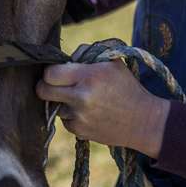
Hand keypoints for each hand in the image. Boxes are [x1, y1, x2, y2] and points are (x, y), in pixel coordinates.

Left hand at [36, 61, 169, 157]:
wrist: (143, 121)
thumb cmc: (128, 87)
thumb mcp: (113, 63)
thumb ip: (88, 54)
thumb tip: (67, 57)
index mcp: (89, 76)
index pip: (50, 73)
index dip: (50, 71)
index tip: (56, 72)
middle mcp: (81, 97)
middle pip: (43, 91)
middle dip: (45, 86)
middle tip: (53, 84)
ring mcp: (79, 117)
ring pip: (54, 106)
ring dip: (62, 102)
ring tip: (80, 99)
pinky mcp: (80, 132)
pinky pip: (65, 121)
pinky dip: (72, 116)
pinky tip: (88, 112)